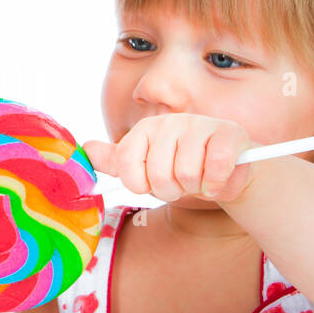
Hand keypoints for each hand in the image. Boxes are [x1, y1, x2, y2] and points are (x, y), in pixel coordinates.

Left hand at [84, 114, 256, 202]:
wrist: (228, 170)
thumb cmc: (183, 168)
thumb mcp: (146, 167)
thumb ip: (116, 161)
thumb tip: (85, 149)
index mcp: (146, 129)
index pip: (128, 167)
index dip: (143, 185)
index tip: (154, 182)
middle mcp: (170, 122)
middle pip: (159, 176)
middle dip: (173, 190)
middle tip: (183, 183)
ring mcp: (200, 124)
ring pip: (187, 175)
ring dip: (197, 188)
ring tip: (202, 178)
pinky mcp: (229, 134)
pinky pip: (215, 170)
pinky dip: (218, 184)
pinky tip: (219, 177)